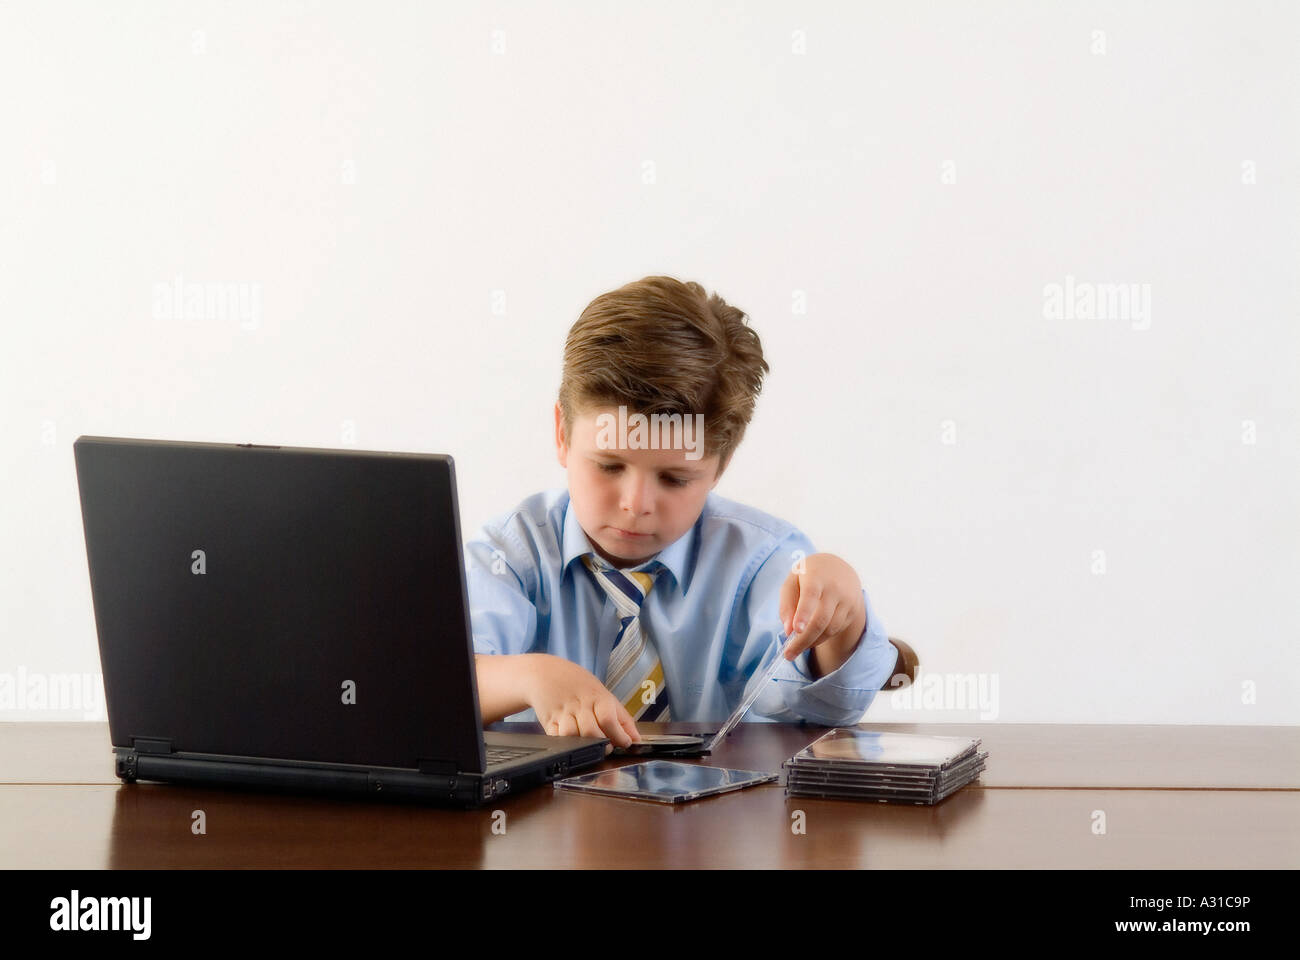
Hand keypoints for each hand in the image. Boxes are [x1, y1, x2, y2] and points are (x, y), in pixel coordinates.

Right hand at [518, 653, 640, 751]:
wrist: (546, 672)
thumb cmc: (579, 684)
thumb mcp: (604, 695)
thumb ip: (621, 718)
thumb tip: (637, 739)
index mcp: (596, 696)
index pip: (608, 718)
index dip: (619, 735)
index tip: (625, 743)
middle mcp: (579, 704)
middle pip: (591, 731)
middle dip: (602, 745)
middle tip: (608, 747)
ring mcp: (562, 712)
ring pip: (572, 736)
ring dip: (583, 746)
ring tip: (591, 746)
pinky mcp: (548, 721)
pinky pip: (556, 737)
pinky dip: (565, 744)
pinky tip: (573, 742)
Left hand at [778, 553, 866, 675]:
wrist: (839, 568)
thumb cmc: (809, 575)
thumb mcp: (792, 581)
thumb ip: (786, 604)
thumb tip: (788, 631)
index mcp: (816, 576)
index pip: (811, 595)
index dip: (803, 613)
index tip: (795, 631)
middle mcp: (835, 588)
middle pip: (820, 620)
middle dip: (803, 640)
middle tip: (788, 655)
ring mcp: (847, 600)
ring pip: (829, 629)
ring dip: (811, 642)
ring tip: (796, 648)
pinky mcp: (853, 611)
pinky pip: (835, 630)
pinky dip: (821, 638)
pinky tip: (810, 638)